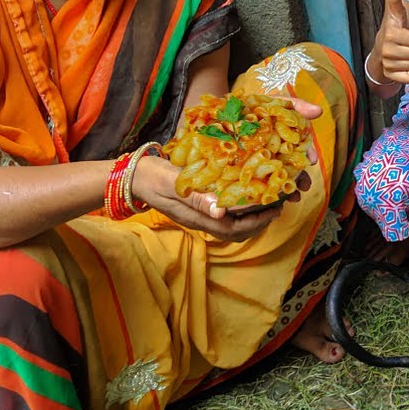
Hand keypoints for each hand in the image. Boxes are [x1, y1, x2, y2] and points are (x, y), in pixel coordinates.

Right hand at [133, 156, 312, 241]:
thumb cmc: (153, 177)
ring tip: (265, 206)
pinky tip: (243, 201)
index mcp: (197, 216)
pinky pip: (222, 219)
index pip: (234, 226)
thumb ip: (197, 197)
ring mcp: (197, 217)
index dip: (257, 219)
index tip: (275, 207)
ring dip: (250, 221)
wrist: (132, 177)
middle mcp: (200, 220)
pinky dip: (238, 215)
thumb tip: (221, 211)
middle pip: (236, 232)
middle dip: (259, 223)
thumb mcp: (174, 184)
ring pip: (230, 229)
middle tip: (276, 207)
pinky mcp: (195, 210)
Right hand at [373, 0, 408, 84]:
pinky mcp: (392, 76)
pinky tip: (405, 66)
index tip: (408, 34)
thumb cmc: (392, 32)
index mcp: (391, 34)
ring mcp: (389, 65)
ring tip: (406, 54)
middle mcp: (388, 50)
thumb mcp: (395, 15)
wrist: (379, 53)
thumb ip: (395, 0)